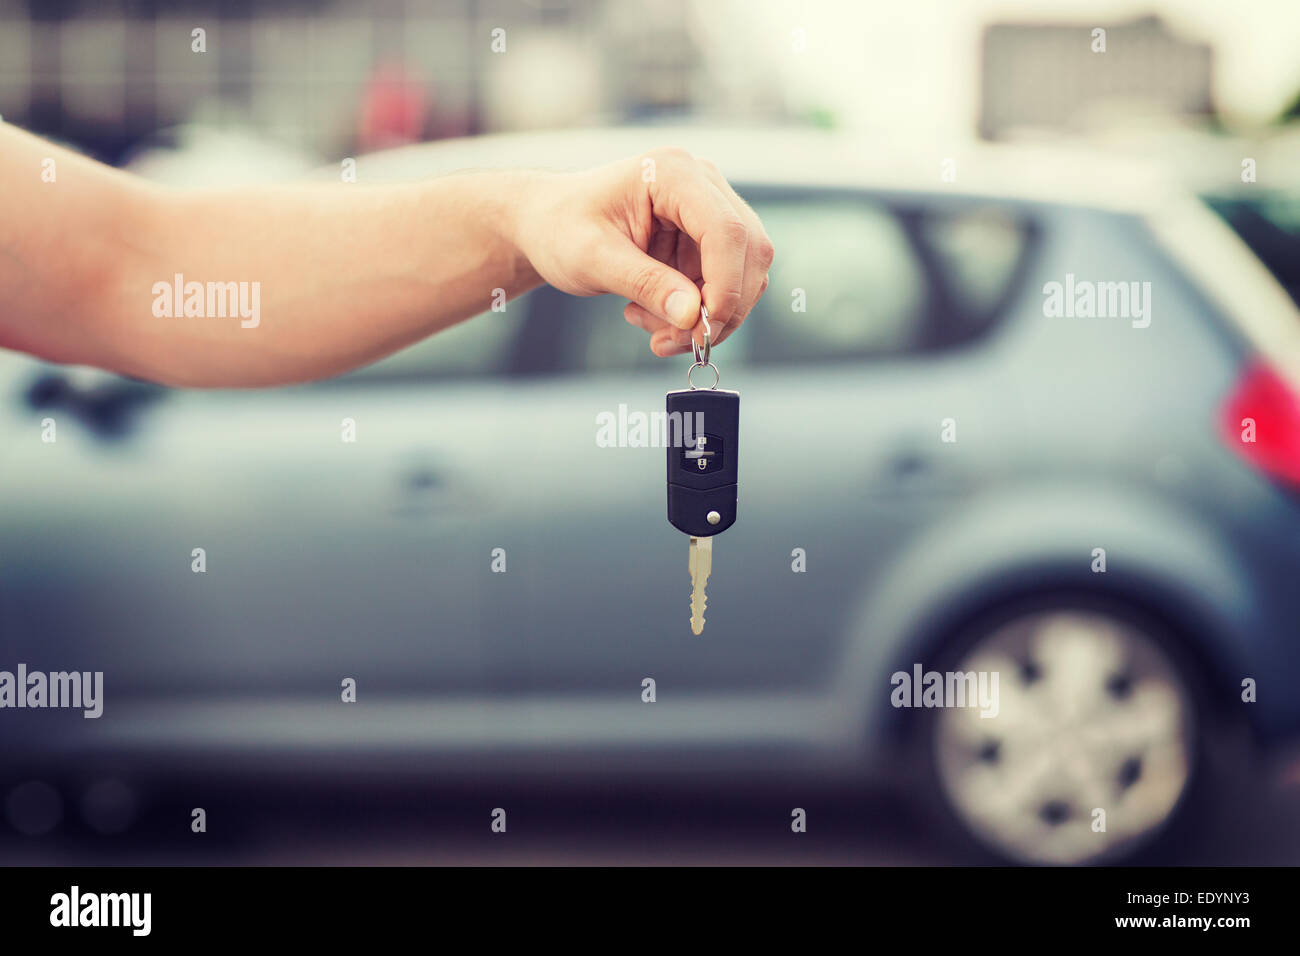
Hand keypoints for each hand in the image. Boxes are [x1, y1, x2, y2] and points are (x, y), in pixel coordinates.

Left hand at [510, 148, 774, 356]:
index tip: (702, 330)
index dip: (725, 285)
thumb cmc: (561, 228)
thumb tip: (693, 317)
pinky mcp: (707, 239)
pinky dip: (695, 314)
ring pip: (741, 276)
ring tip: (650, 329)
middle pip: (747, 253)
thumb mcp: (593, 259)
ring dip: (704, 317)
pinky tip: (651, 316)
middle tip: (671, 343)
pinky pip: (723, 285)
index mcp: (674, 174)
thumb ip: (646, 285)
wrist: (548, 223)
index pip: (726, 230)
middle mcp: (703, 184)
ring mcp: (709, 210)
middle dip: (719, 310)